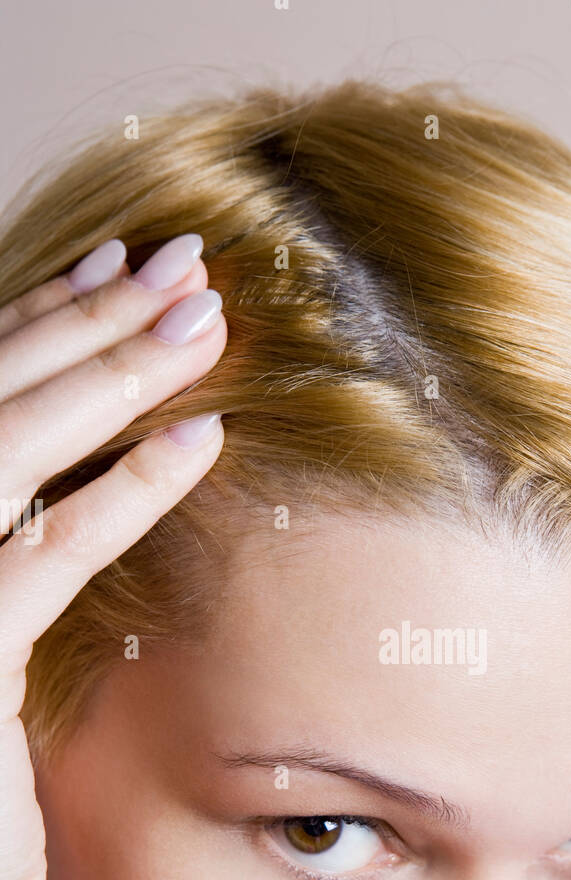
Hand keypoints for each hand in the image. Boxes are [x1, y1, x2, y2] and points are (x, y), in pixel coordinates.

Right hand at [0, 233, 226, 879]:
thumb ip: (9, 578)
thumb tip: (67, 505)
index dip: (40, 326)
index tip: (120, 274)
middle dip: (88, 319)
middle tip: (185, 265)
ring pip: (10, 449)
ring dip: (112, 372)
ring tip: (206, 318)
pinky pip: (48, 552)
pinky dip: (126, 491)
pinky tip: (204, 439)